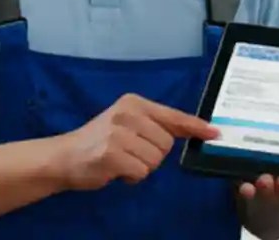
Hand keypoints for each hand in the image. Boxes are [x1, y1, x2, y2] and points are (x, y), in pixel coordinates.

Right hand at [50, 93, 219, 191]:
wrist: (65, 156)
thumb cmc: (99, 141)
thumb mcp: (127, 123)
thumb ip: (155, 125)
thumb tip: (193, 130)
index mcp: (133, 103)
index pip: (172, 116)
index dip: (195, 126)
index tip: (214, 133)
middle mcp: (127, 114)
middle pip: (166, 144)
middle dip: (153, 155)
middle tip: (130, 152)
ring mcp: (118, 133)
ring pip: (155, 160)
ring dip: (141, 167)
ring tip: (122, 160)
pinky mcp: (111, 153)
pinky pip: (140, 172)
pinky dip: (131, 177)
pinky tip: (116, 169)